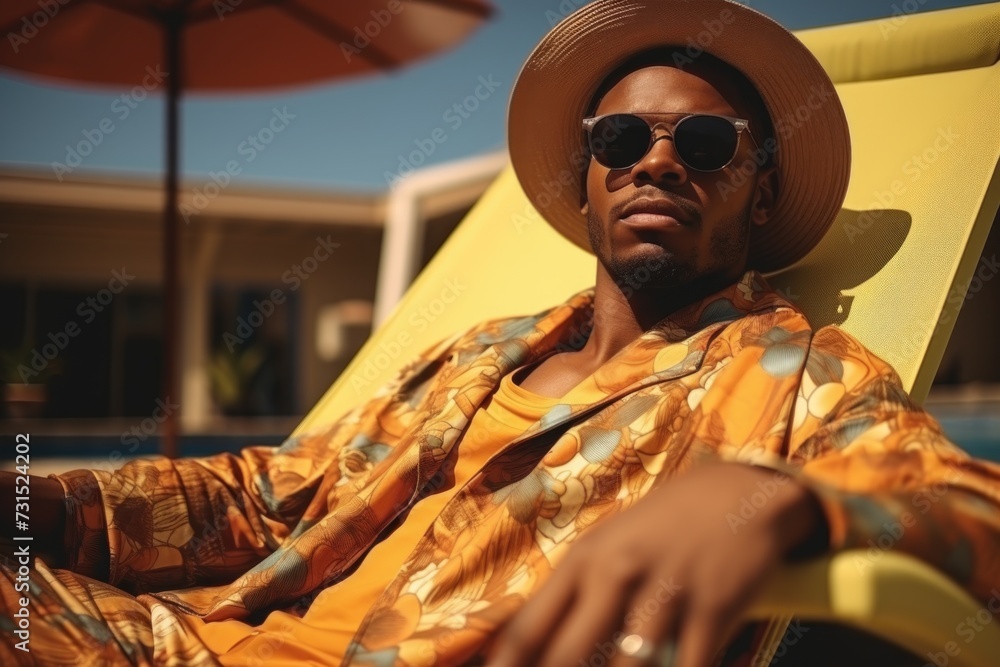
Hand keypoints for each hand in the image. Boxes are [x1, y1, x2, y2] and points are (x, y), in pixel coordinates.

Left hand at [487, 461, 824, 666]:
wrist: (737, 494)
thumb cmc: (662, 527)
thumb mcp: (608, 547)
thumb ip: (576, 596)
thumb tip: (534, 650)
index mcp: (582, 560)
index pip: (527, 629)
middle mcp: (616, 573)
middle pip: (566, 655)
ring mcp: (664, 591)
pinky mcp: (712, 609)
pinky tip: (678, 664)